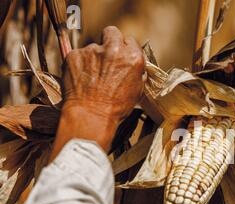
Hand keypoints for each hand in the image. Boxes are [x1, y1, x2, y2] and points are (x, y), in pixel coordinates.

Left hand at [50, 26, 144, 160]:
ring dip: (94, 58)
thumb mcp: (137, 90)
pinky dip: (80, 65)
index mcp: (133, 57)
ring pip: (93, 47)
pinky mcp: (74, 55)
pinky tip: (82, 80)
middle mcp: (113, 49)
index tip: (122, 58)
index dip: (126, 50)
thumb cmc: (117, 107)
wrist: (91, 116)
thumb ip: (136, 71)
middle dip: (110, 41)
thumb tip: (133, 62)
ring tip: (93, 78)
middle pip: (112, 32)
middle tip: (107, 57)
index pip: (130, 41)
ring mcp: (91, 50)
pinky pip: (79, 56)